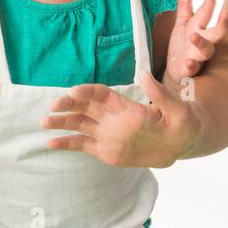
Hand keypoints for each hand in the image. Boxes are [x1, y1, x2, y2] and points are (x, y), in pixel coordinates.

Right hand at [42, 69, 200, 168]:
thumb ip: (161, 95)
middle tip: (53, 105)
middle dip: (68, 105)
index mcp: (127, 106)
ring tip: (44, 122)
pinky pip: (82, 146)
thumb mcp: (179, 109)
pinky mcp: (105, 150)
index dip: (88, 92)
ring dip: (62, 122)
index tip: (75, 92)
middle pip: (85, 107)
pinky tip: (49, 143)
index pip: (102, 95)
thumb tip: (145, 76)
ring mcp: (107, 134)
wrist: (182, 144)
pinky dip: (66, 144)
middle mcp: (112, 117)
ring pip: (79, 124)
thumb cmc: (183, 123)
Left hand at [164, 0, 227, 91]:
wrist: (176, 71)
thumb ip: (185, 5)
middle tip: (227, 13)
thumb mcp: (182, 23)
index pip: (207, 11)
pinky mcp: (188, 69)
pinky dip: (191, 65)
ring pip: (205, 50)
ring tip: (194, 36)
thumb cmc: (183, 46)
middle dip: (222, 24)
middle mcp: (202, 42)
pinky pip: (191, 68)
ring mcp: (197, 56)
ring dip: (202, 43)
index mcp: (199, 28)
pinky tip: (189, 63)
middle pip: (216, 33)